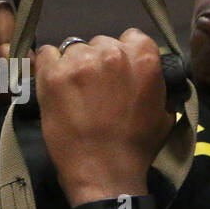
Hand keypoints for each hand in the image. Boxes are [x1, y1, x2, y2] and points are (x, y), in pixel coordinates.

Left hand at [35, 29, 173, 205]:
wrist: (105, 172)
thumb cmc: (137, 146)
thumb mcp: (164, 110)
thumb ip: (156, 81)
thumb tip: (148, 72)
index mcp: (144, 57)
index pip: (131, 36)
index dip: (124, 54)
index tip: (117, 73)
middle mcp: (112, 53)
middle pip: (100, 42)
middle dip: (98, 61)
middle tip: (95, 89)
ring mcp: (80, 62)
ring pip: (73, 49)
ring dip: (74, 65)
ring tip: (74, 93)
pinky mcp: (53, 75)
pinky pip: (45, 54)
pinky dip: (48, 67)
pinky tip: (55, 86)